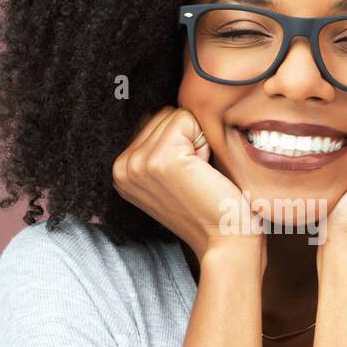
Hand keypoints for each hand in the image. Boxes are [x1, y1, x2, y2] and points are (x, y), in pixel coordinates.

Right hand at [111, 106, 263, 264]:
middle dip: (188, 140)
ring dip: (197, 142)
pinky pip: (187, 119)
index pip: (152, 120)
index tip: (185, 177)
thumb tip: (162, 107)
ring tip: (198, 176)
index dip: (180, 143)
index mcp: (120, 169)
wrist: (226, 240)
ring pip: (175, 115)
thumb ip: (157, 144)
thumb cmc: (209, 205)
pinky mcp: (161, 159)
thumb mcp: (171, 174)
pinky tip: (203, 172)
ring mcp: (137, 163)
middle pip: (162, 114)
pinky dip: (204, 143)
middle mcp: (121, 166)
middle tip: (194, 177)